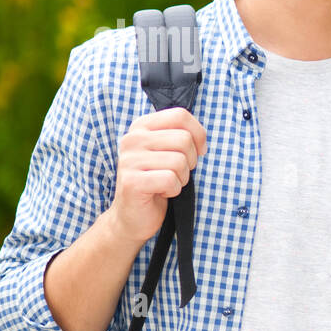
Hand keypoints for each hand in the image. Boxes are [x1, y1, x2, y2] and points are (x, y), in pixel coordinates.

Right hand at [109, 108, 207, 244]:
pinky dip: (173, 190)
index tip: (198, 151)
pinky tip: (160, 193)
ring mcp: (129, 160)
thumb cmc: (157, 181)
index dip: (198, 134)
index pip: (180, 115)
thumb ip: (180, 136)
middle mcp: (132, 139)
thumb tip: (201, 137)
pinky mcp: (132, 181)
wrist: (133, 215)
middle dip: (190, 161)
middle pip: (184, 139)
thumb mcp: (168, 152)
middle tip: (176, 173)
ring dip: (181, 178)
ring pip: (179, 161)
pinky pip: (170, 180)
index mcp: (141, 126)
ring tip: (166, 183)